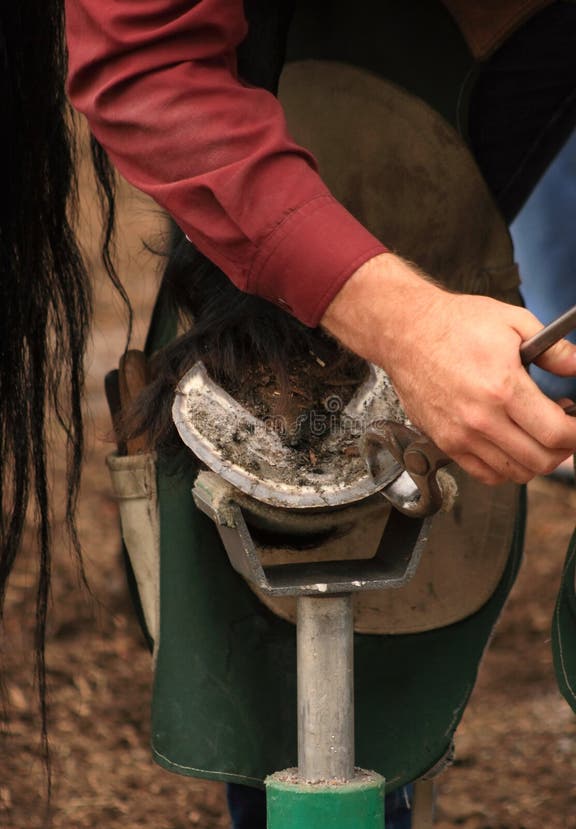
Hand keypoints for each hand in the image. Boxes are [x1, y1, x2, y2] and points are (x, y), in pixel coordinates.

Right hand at [321, 253, 575, 484]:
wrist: (406, 333)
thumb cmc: (454, 324)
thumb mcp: (513, 322)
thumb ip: (553, 350)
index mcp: (502, 388)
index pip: (555, 432)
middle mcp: (481, 418)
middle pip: (539, 459)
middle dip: (562, 449)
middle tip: (564, 432)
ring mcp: (460, 434)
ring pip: (514, 472)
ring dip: (536, 461)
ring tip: (538, 439)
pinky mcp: (445, 441)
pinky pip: (485, 474)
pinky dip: (506, 470)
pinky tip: (511, 448)